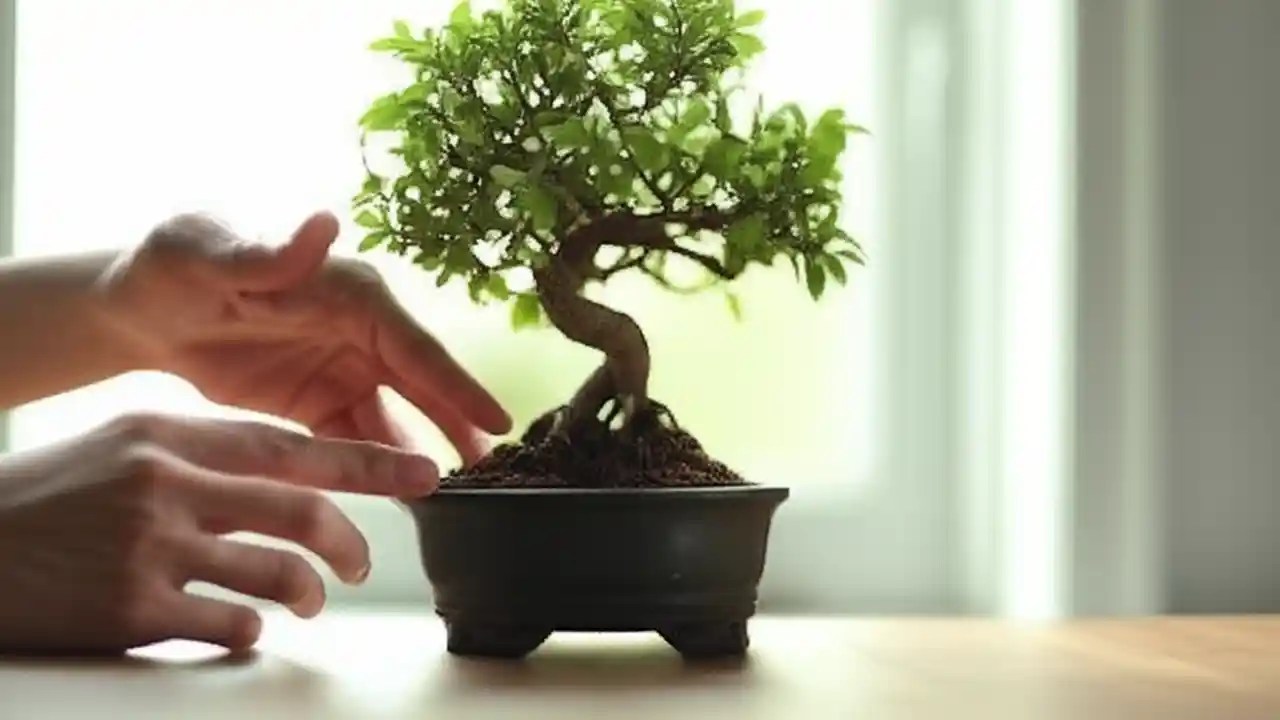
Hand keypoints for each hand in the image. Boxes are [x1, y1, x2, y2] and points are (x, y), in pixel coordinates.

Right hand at [0, 412, 436, 653]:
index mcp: (165, 435)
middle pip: (299, 507)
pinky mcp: (130, 610)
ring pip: (277, 571)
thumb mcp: (118, 448)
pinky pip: (230, 626)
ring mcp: (149, 547)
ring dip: (306, 592)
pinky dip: (250, 630)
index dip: (363, 462)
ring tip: (306, 600)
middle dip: (350, 539)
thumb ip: (199, 453)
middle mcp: (164, 483)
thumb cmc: (45, 501)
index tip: (420, 473)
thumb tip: (289, 471)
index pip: (288, 446)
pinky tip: (240, 626)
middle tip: (361, 562)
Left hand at [95, 211, 510, 463]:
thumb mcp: (209, 253)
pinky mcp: (315, 403)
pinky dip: (373, 467)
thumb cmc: (172, 264)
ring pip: (392, 419)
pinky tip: (394, 496)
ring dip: (417, 453)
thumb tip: (327, 222)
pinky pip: (352, 440)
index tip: (497, 419)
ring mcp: (340, 369)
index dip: (457, 383)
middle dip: (455, 423)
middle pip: (419, 384)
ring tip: (450, 492)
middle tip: (493, 466)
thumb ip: (266, 252)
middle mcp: (358, 330)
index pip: (414, 343)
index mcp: (349, 291)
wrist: (137, 309)